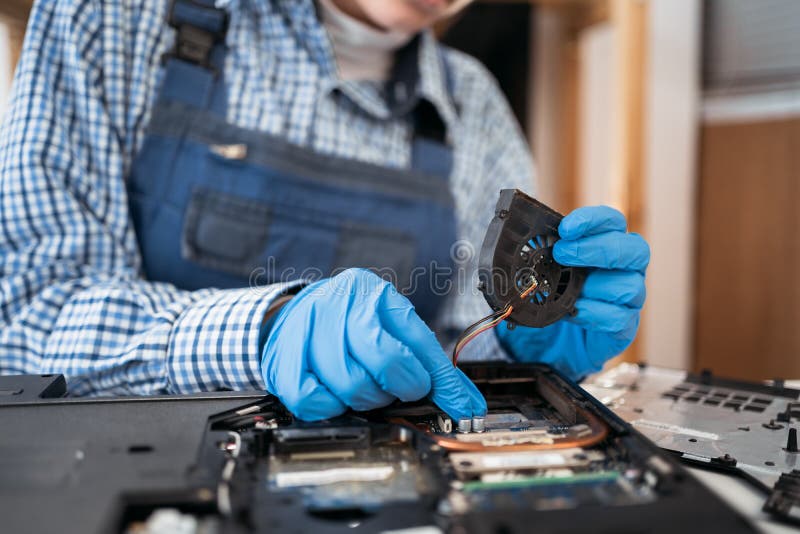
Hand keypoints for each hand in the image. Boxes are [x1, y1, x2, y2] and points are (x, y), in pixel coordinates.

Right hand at [261, 268, 486, 420]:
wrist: (297, 316)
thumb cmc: (354, 325)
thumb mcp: (397, 331)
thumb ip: (433, 367)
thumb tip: (467, 406)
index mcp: (370, 292)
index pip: (412, 340)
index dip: (430, 378)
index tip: (444, 401)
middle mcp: (335, 304)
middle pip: (381, 363)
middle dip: (397, 388)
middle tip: (395, 387)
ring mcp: (303, 330)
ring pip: (349, 385)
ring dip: (365, 399)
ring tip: (364, 387)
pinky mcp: (280, 360)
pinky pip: (312, 400)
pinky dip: (330, 407)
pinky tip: (335, 394)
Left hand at [496, 206, 649, 379]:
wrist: (559, 337)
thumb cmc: (557, 293)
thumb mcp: (546, 269)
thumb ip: (542, 252)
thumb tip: (515, 236)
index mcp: (609, 244)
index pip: (613, 222)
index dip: (593, 220)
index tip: (566, 227)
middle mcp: (626, 269)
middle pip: (635, 250)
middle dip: (597, 249)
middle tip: (562, 253)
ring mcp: (629, 298)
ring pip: (630, 286)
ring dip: (595, 286)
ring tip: (567, 288)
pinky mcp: (625, 326)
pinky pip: (620, 319)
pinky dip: (594, 314)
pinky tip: (574, 311)